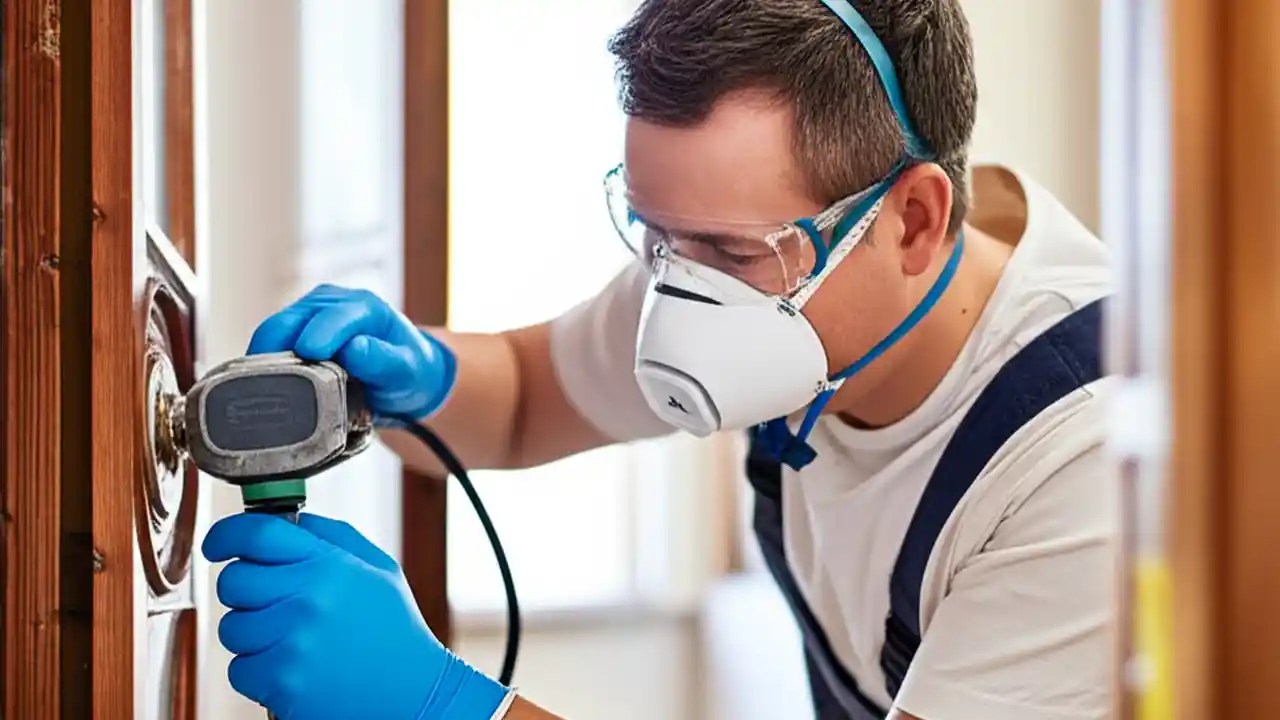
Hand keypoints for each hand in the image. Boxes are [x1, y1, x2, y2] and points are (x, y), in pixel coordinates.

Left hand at [203, 513, 506, 719]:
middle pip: (234, 581)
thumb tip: (293, 521)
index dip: (226, 534)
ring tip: (291, 643)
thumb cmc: (394, 632)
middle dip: (244, 592)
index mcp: (331, 564)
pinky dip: (258, 674)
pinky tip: (293, 670)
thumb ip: (334, 538)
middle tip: (271, 604)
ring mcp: (293, 640)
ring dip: (252, 637)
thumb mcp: (379, 569)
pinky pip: (239, 670)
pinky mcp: (282, 680)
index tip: (218, 545)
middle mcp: (309, 597)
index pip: (258, 534)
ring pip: (232, 628)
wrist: (414, 693)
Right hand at [249, 284, 455, 419]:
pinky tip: (266, 386)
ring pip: (272, 333)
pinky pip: (271, 344)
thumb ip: (382, 360)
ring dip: (266, 361)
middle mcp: (332, 303)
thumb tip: (353, 348)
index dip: (317, 335)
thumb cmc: (409, 372)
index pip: (331, 316)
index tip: (309, 353)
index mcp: (364, 306)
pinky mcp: (295, 329)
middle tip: (274, 389)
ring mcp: (310, 314)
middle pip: (289, 322)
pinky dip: (265, 364)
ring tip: (268, 393)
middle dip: (277, 353)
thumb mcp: (406, 370)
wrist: (406, 376)